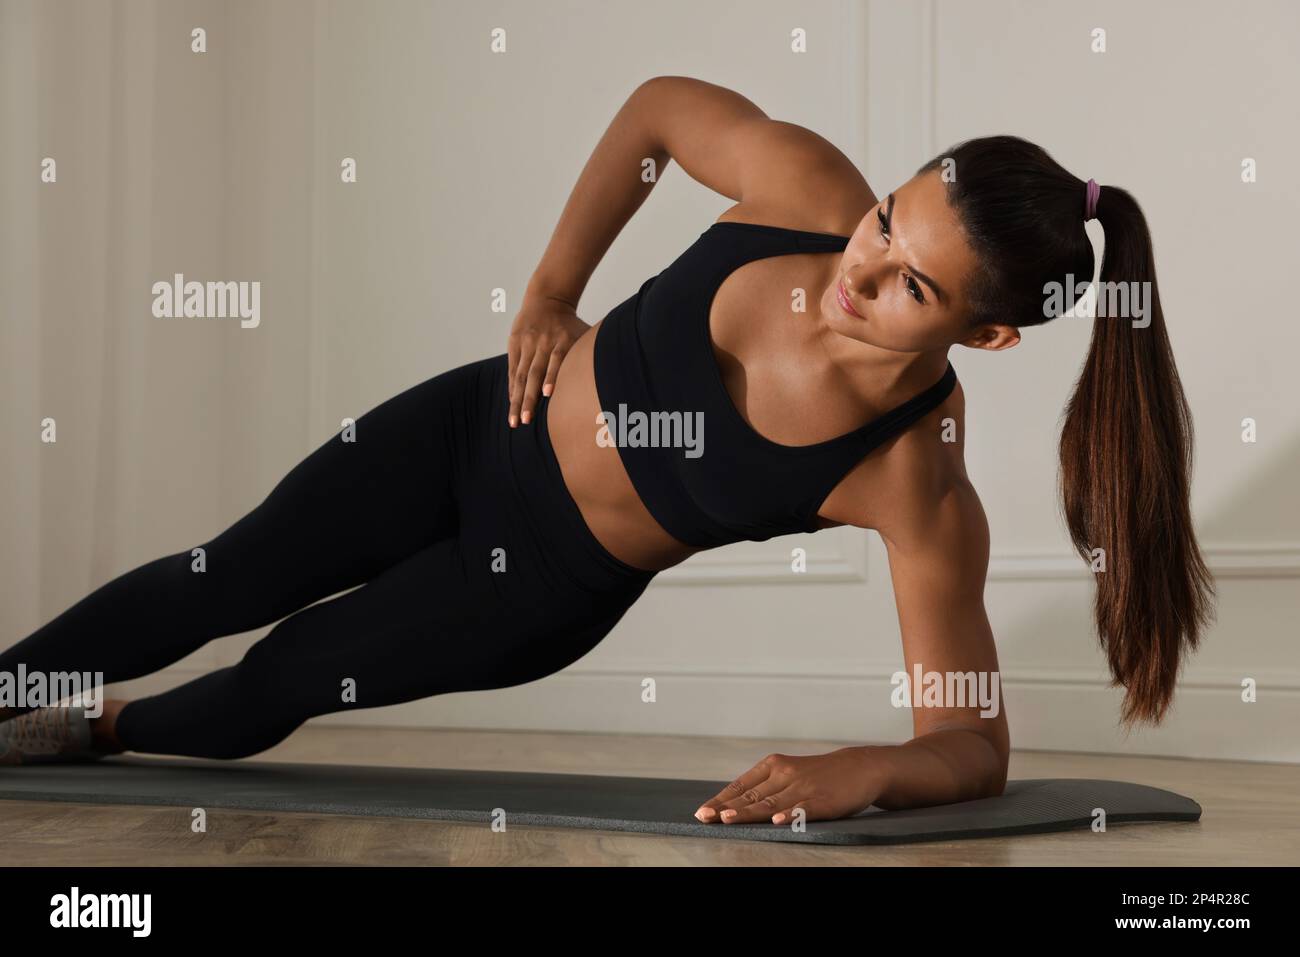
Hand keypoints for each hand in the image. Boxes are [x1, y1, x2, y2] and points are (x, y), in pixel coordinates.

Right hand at [506, 292, 589, 426]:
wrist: (547, 299)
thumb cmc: (570, 324)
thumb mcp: (585, 334)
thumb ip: (596, 353)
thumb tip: (621, 374)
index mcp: (562, 341)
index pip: (556, 360)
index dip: (552, 376)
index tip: (548, 394)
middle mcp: (542, 343)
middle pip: (534, 373)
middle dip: (529, 399)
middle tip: (526, 421)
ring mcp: (527, 344)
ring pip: (520, 375)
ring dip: (517, 399)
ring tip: (515, 421)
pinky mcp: (515, 344)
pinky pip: (512, 369)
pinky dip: (512, 387)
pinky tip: (512, 404)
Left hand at [694, 747, 886, 825]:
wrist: (860, 767)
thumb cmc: (819, 775)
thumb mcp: (789, 773)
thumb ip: (765, 786)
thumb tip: (733, 803)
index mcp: (774, 765)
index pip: (741, 785)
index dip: (721, 799)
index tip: (702, 811)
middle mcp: (785, 774)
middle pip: (751, 796)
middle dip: (725, 808)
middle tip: (704, 817)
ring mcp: (803, 788)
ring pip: (770, 803)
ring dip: (748, 812)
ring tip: (727, 819)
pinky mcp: (822, 801)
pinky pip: (802, 809)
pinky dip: (789, 814)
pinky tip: (777, 821)